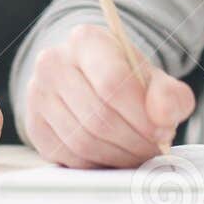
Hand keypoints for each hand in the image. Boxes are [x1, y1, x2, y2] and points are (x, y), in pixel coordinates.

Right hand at [22, 24, 193, 167]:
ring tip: (137, 151)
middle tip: (153, 147)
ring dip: (119, 156)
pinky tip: (113, 154)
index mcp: (85, 40)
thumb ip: (169, 95)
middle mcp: (53, 62)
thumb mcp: (153, 79)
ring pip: (84, 141)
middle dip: (135, 141)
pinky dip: (98, 163)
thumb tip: (163, 116)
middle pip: (99, 117)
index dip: (142, 116)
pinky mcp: (34, 125)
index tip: (162, 130)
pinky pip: (69, 157)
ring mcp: (38, 94)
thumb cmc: (123, 79)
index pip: (113, 83)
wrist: (88, 79)